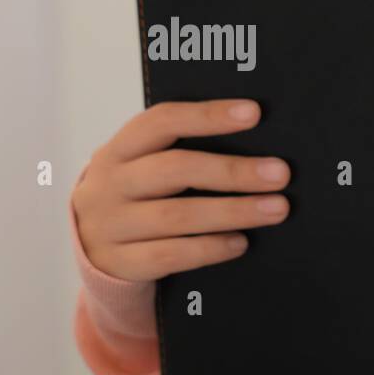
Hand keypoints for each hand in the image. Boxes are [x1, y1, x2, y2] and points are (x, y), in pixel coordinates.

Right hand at [72, 100, 290, 280]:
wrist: (93, 253)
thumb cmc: (139, 199)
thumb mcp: (146, 170)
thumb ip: (184, 155)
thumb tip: (256, 152)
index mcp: (120, 150)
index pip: (162, 121)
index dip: (207, 115)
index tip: (253, 112)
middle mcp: (110, 183)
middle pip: (175, 169)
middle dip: (233, 171)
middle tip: (280, 173)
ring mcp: (110, 224)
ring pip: (176, 216)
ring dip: (233, 211)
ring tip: (276, 209)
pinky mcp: (119, 262)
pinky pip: (170, 254)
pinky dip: (210, 248)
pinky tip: (240, 242)